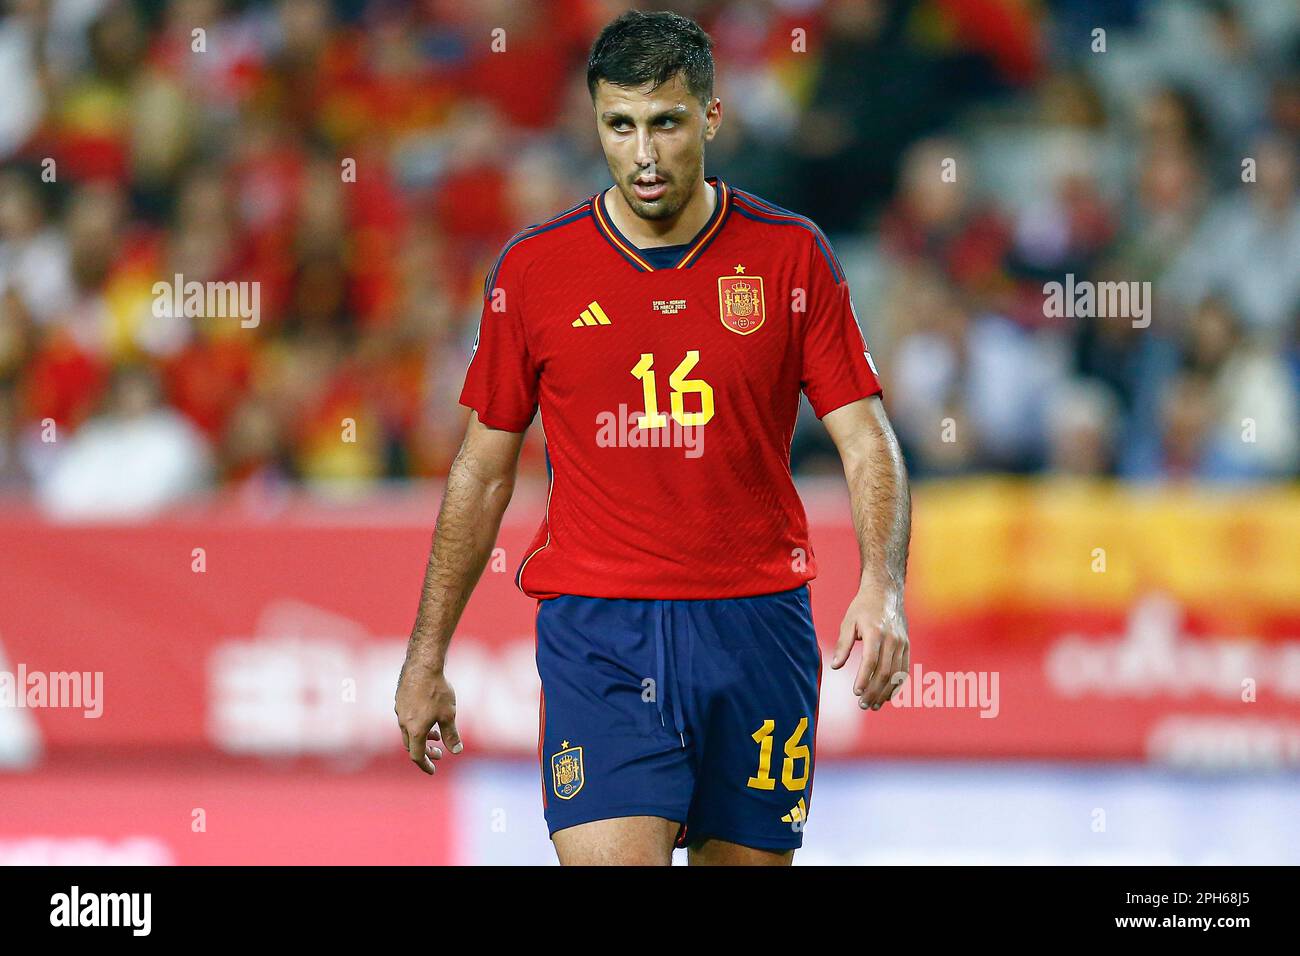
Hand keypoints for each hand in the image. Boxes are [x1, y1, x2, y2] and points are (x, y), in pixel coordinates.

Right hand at [395, 665, 461, 774]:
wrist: (422, 666)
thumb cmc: (437, 691)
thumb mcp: (448, 715)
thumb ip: (451, 735)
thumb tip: (456, 751)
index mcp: (415, 730)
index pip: (417, 755)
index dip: (425, 765)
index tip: (433, 770)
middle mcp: (404, 723)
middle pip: (411, 745)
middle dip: (424, 751)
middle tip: (438, 753)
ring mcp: (400, 711)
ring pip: (408, 731)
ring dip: (422, 736)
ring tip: (437, 734)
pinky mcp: (400, 700)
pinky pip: (407, 718)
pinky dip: (417, 724)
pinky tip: (429, 715)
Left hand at [829, 583, 908, 710]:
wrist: (886, 593)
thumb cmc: (863, 608)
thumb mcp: (848, 622)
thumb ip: (842, 645)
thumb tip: (835, 666)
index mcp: (876, 632)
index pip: (871, 661)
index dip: (864, 678)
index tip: (856, 692)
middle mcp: (892, 639)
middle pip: (885, 671)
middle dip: (874, 691)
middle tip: (862, 705)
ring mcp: (902, 643)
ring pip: (896, 674)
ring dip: (885, 692)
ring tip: (873, 705)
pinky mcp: (906, 646)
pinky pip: (904, 670)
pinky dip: (896, 685)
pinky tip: (887, 696)